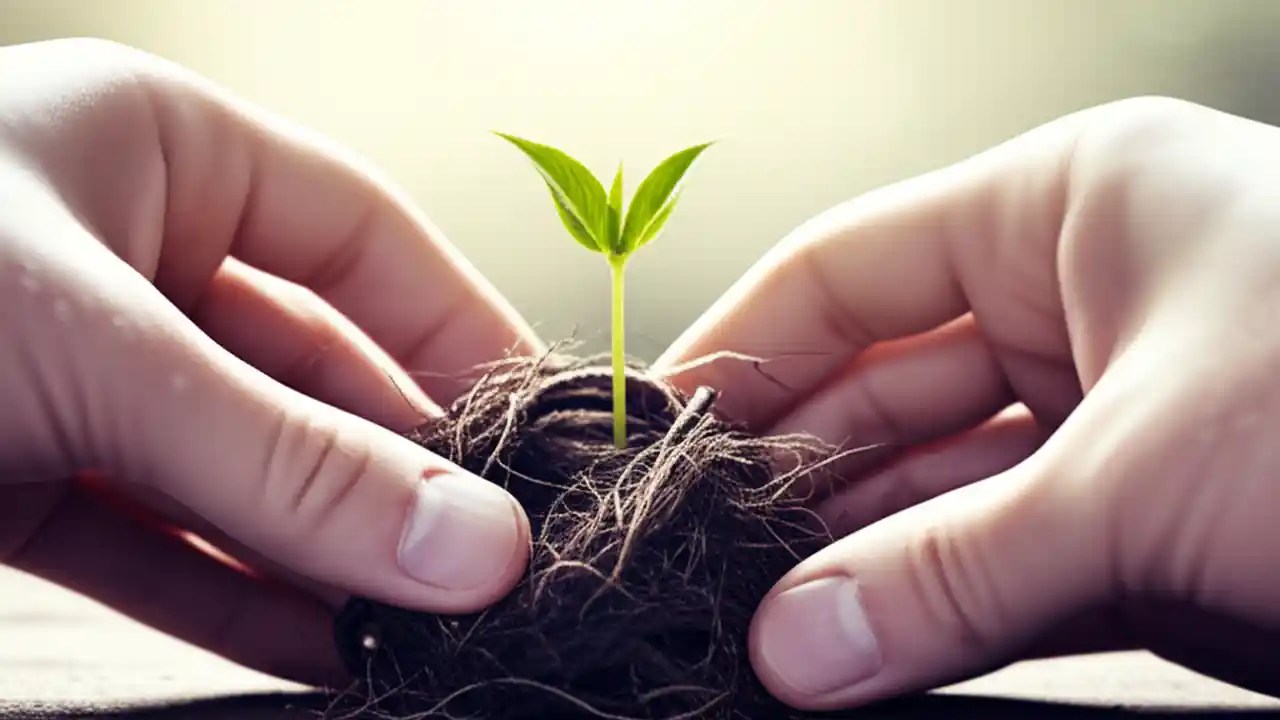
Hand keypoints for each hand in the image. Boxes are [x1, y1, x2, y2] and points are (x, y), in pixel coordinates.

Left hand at [0, 39, 534, 684]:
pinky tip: (324, 654)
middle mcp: (119, 255)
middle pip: (312, 365)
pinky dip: (240, 600)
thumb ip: (286, 463)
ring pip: (242, 468)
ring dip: (330, 550)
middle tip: (498, 558)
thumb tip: (477, 550)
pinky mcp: (12, 485)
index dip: (462, 327)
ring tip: (430, 626)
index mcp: (149, 149)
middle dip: (400, 467)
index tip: (543, 428)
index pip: (360, 235)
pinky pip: (160, 544)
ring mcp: (68, 377)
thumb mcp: (86, 362)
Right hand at [660, 97, 1279, 708]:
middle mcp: (1088, 299)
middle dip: (796, 480)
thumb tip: (797, 643)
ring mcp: (1123, 413)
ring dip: (866, 563)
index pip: (848, 270)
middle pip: (886, 386)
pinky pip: (1017, 560)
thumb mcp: (1146, 478)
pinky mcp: (1160, 521)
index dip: (741, 352)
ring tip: (774, 627)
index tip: (658, 435)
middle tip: (710, 559)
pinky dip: (947, 609)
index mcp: (1074, 207)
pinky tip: (869, 650)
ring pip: (949, 488)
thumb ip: (953, 570)